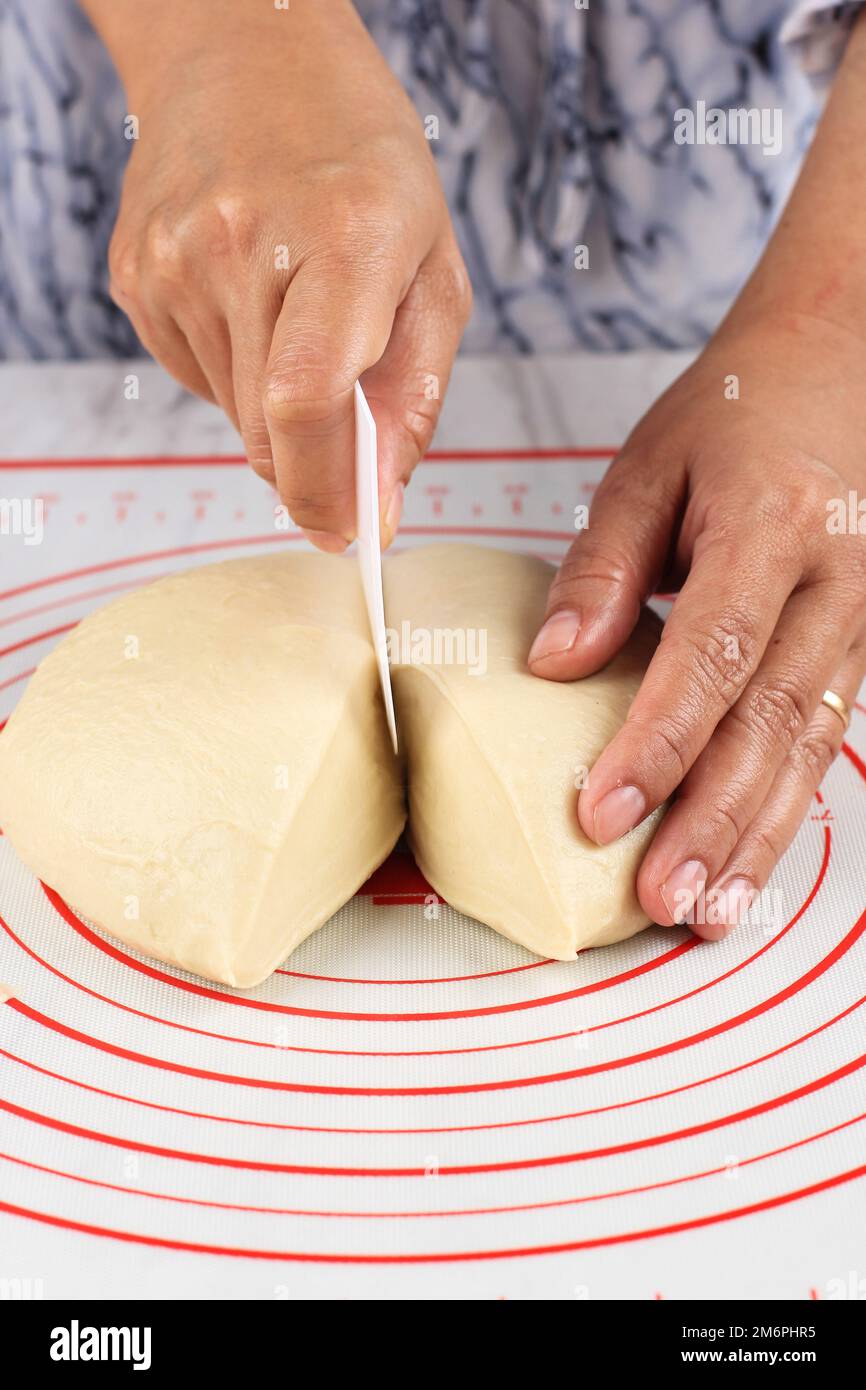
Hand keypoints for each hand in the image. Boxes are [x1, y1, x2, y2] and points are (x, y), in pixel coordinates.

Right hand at [103, 0, 469, 548]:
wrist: (246, 53)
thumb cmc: (362, 160)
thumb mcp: (433, 266)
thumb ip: (413, 395)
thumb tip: (379, 502)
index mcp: (342, 237)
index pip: (310, 405)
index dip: (326, 490)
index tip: (349, 531)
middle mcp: (243, 247)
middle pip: (268, 432)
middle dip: (314, 462)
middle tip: (347, 428)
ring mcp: (175, 261)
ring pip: (234, 415)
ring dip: (277, 409)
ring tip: (299, 319)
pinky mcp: (137, 276)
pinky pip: (197, 377)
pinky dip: (237, 371)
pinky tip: (254, 302)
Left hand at [529, 313, 865, 935]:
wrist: (844, 365)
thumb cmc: (737, 411)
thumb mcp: (649, 463)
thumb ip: (601, 566)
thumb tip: (554, 665)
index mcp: (774, 522)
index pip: (712, 651)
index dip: (658, 741)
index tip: (600, 812)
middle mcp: (837, 580)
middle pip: (770, 720)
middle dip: (713, 820)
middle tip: (661, 898)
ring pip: (809, 747)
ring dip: (757, 837)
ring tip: (706, 911)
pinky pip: (825, 739)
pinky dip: (785, 809)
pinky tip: (748, 863)